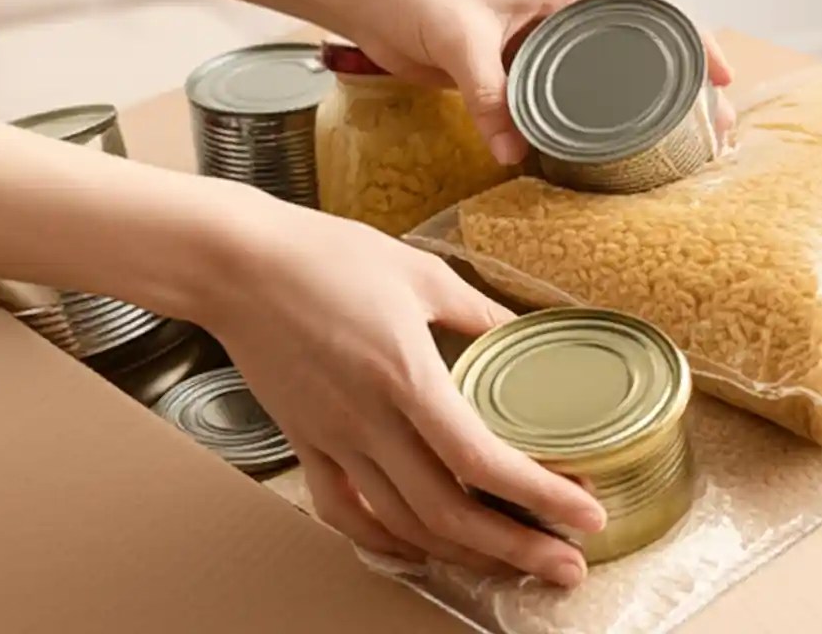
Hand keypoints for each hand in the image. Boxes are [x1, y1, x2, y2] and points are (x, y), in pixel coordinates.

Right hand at [189, 187, 605, 586]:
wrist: (236, 264)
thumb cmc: (323, 256)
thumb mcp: (418, 272)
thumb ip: (476, 311)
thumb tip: (518, 334)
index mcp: (406, 377)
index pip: (481, 461)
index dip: (540, 495)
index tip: (584, 513)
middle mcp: (370, 422)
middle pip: (449, 513)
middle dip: (516, 549)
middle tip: (565, 565)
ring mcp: (333, 440)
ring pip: (402, 524)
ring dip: (462, 555)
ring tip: (510, 565)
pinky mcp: (305, 442)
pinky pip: (345, 511)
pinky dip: (384, 541)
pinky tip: (416, 550)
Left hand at [350, 0, 735, 164]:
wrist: (375, 5)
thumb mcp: (460, 42)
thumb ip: (487, 94)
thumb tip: (513, 150)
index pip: (647, 11)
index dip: (692, 41)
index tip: (723, 78)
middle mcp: (563, 23)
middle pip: (640, 54)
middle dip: (683, 91)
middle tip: (714, 133)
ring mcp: (544, 52)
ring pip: (608, 83)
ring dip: (643, 115)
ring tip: (677, 152)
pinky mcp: (521, 79)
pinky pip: (568, 106)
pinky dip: (592, 130)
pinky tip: (605, 160)